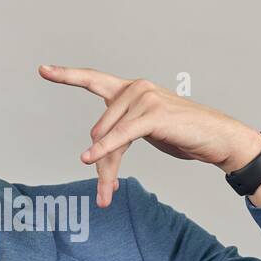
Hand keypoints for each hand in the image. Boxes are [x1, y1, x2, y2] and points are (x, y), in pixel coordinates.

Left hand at [38, 64, 260, 206]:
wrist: (217, 138)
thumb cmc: (183, 135)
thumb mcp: (144, 135)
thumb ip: (117, 138)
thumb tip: (94, 155)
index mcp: (131, 89)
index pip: (94, 79)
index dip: (67, 75)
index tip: (43, 69)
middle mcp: (135, 88)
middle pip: (100, 128)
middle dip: (100, 161)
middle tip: (104, 190)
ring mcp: (144, 98)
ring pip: (108, 136)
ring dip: (106, 167)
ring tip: (107, 191)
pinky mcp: (153, 114)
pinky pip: (121, 136)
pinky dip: (105, 150)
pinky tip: (90, 159)